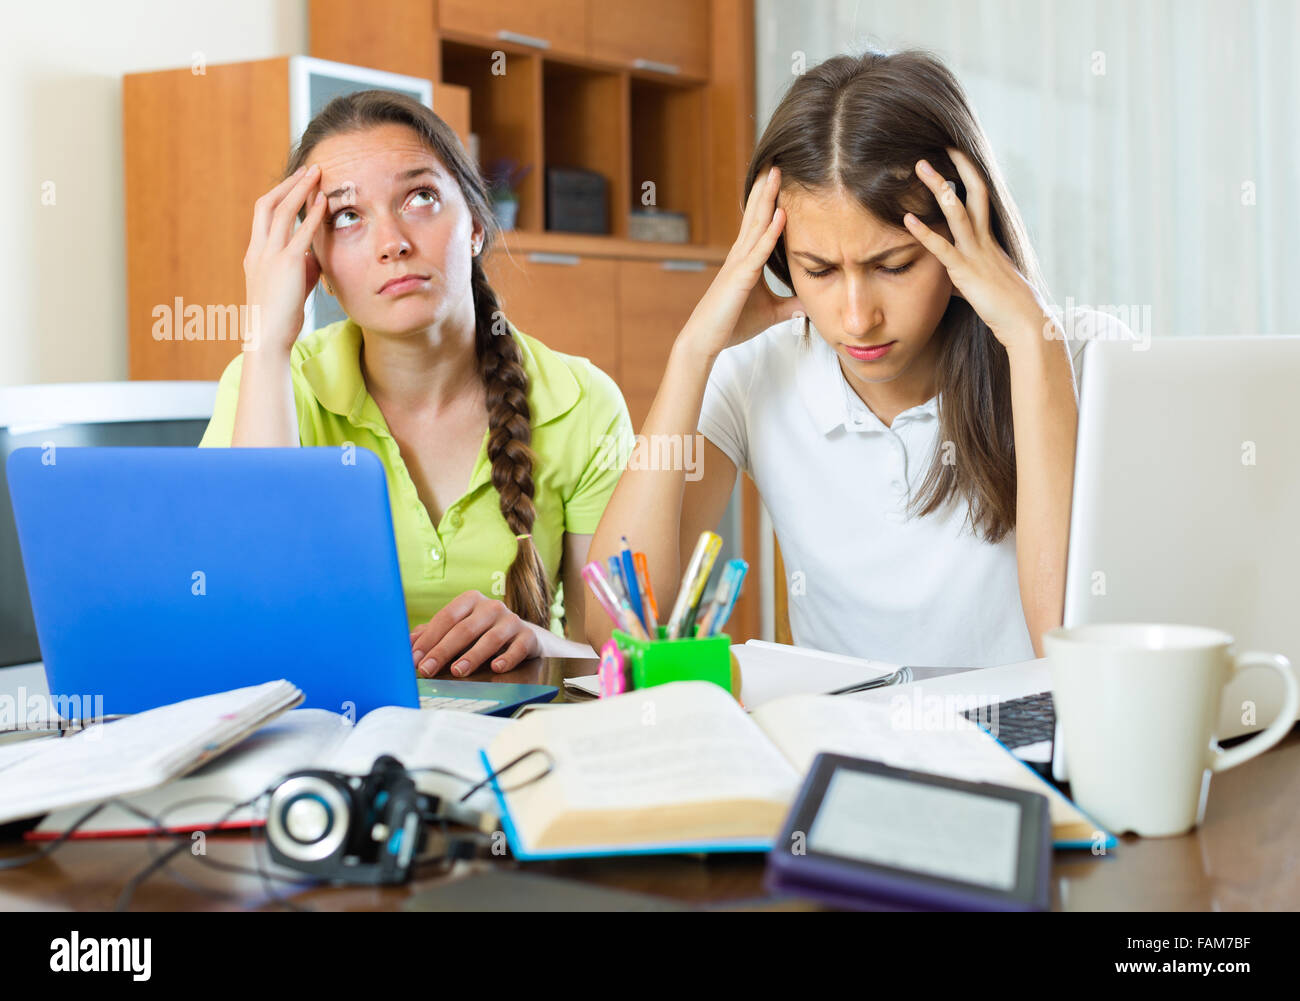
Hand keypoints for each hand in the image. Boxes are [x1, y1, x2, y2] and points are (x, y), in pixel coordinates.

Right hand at [242, 163, 328, 353]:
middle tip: (308, 169)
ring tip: (317, 174)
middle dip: (288, 184)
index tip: (296, 184)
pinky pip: (301, 232)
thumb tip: (317, 254)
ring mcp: (270, 256)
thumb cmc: (281, 317)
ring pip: (282, 211)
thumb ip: (302, 266)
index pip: (262, 215)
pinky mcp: (287, 265)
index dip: (279, 195)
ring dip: (300, 189)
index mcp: (255, 255)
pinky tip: (324, 201)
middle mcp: (258, 250)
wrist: (268, 338)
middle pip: (267, 204)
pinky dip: (313, 214)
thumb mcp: (291, 286)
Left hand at [409, 590, 541, 677]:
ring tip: (457, 671)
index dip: (428, 639)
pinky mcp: (528, 636)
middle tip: (427, 669)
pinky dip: (508, 657)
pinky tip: (497, 667)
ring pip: (490, 639)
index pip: (445, 618)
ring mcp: (511, 620)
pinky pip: (518, 647)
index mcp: (470, 601)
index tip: (414, 659)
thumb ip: (434, 635)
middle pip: (464, 629)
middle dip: (443, 651)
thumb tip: (407, 644)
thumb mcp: (458, 629)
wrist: (523, 637)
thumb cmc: (482, 633)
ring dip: (472, 656)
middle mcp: (491, 607)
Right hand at [678, 166, 805, 359]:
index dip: (768, 200)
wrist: (705, 341)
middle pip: (756, 214)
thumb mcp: (770, 313)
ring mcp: (739, 264)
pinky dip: (771, 232)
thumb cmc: (731, 325)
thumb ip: (790, 306)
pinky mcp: (740, 278)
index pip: (759, 223)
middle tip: (776, 161)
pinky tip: (782, 214)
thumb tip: (810, 304)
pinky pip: (759, 251)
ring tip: (776, 173)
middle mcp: (740, 255)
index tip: (778, 178)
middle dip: (766, 188)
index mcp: (746, 260)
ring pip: (756, 224)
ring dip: (768, 198)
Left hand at [903, 149, 1051, 350]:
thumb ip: (963, 278)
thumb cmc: (1007, 309)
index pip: (980, 199)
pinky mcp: (966, 272)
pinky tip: (907, 219)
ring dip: (938, 186)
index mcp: (990, 240)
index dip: (969, 176)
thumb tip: (950, 281)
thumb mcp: (983, 287)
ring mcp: (976, 253)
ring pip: (957, 211)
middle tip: (941, 145)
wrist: (1026, 324)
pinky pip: (943, 248)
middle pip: (974, 192)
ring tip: (920, 167)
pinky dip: (924, 232)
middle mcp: (985, 240)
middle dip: (958, 167)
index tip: (955, 157)